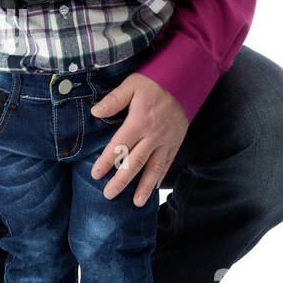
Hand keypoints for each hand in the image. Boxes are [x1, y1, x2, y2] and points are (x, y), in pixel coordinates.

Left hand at [90, 73, 188, 204]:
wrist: (187, 79)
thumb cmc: (156, 81)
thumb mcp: (132, 84)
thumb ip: (114, 100)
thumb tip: (95, 111)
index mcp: (139, 121)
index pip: (119, 146)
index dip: (106, 161)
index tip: (95, 174)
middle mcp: (153, 135)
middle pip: (135, 162)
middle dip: (121, 180)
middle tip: (109, 195)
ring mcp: (167, 140)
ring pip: (154, 168)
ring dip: (145, 187)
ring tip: (137, 203)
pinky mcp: (176, 142)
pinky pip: (168, 162)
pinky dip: (161, 177)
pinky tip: (155, 188)